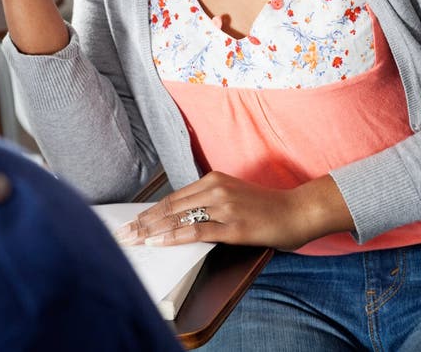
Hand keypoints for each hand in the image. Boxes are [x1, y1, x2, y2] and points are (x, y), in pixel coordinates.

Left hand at [114, 171, 352, 251]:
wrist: (297, 210)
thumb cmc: (266, 207)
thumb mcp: (233, 195)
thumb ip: (208, 202)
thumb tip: (180, 219)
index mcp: (213, 178)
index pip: (173, 197)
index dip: (149, 211)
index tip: (131, 221)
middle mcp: (215, 188)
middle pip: (170, 207)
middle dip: (143, 222)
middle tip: (122, 233)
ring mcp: (224, 206)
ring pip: (179, 218)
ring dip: (153, 230)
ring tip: (134, 239)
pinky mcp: (234, 226)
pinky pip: (198, 231)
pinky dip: (175, 237)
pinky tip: (160, 242)